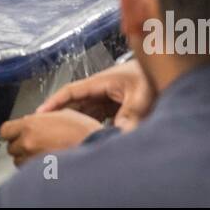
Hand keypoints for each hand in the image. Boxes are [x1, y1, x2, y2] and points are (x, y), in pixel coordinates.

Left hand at [0, 110, 103, 165]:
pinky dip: (35, 166)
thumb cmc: (84, 131)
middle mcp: (28, 143)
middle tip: (34, 141)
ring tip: (43, 151)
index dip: (11, 131)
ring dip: (27, 157)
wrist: (96, 148)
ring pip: (19, 161)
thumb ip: (43, 116)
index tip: (16, 131)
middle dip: (20, 144)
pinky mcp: (41, 172)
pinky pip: (30, 170)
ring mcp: (33, 159)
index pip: (5, 130)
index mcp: (30, 125)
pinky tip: (48, 160)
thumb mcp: (62, 113)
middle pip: (11, 147)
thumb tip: (33, 119)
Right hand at [38, 59, 153, 131]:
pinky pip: (99, 117)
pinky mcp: (119, 105)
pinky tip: (89, 139)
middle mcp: (102, 88)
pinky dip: (92, 126)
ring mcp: (110, 97)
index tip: (39, 113)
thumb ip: (131, 114)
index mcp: (102, 81)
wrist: (170, 70)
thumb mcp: (143, 94)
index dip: (54, 102)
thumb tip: (120, 133)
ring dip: (76, 123)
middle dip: (60, 116)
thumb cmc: (155, 76)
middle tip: (45, 131)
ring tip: (61, 138)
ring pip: (87, 111)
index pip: (71, 91)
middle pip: (75, 104)